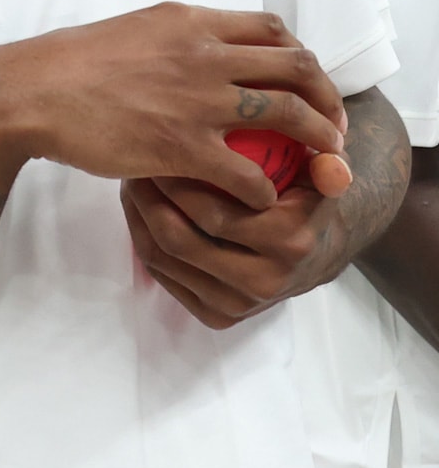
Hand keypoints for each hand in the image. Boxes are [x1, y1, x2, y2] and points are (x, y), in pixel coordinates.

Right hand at [0, 4, 346, 207]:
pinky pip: (247, 171)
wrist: (29, 92)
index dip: (301, 55)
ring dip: (317, 139)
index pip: (271, 28)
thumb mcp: (133, 31)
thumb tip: (200, 50)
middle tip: (332, 125)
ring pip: (286, 113)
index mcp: (190, 22)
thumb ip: (174, 39)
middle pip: (295, 66)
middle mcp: (203, 53)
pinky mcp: (180, 146)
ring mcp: (195, 100)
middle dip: (327, 97)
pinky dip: (265, 188)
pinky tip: (262, 200)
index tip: (307, 81)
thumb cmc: (69, 64)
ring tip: (325, 161)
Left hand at [121, 175, 349, 328]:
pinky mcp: (218, 317)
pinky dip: (145, 242)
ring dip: (139, 220)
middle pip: (180, 241)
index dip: (176, 183)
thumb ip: (328, 168)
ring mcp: (238, 305)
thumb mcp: (322, 182)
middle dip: (148, 201)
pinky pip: (165, 278)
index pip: (213, 216)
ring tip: (133, 185)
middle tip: (135, 167)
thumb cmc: (307, 203)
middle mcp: (263, 282)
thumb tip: (333, 164)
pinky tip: (141, 213)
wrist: (318, 255)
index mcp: (288, 244)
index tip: (158, 150)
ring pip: (165, 261)